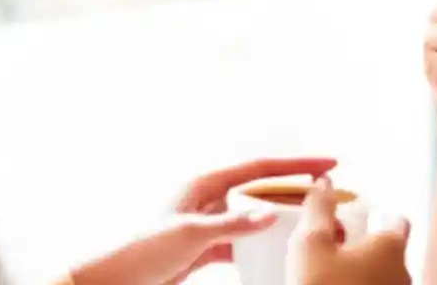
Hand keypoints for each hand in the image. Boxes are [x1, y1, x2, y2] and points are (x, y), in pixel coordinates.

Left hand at [71, 158, 336, 284]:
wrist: (106, 281)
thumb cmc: (139, 250)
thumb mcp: (188, 235)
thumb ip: (231, 225)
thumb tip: (270, 216)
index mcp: (204, 182)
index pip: (261, 167)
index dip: (297, 165)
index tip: (329, 162)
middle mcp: (208, 197)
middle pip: (261, 188)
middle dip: (294, 191)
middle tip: (329, 194)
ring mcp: (207, 222)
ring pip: (254, 216)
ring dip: (279, 220)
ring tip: (310, 224)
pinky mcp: (203, 247)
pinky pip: (241, 241)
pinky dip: (259, 246)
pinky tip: (276, 254)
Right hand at [287, 177, 411, 284]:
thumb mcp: (311, 243)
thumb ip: (319, 207)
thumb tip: (325, 182)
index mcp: (391, 245)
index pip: (397, 220)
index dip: (377, 217)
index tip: (355, 220)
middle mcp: (404, 272)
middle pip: (389, 251)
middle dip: (363, 249)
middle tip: (332, 250)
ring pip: (382, 278)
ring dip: (361, 275)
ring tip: (329, 278)